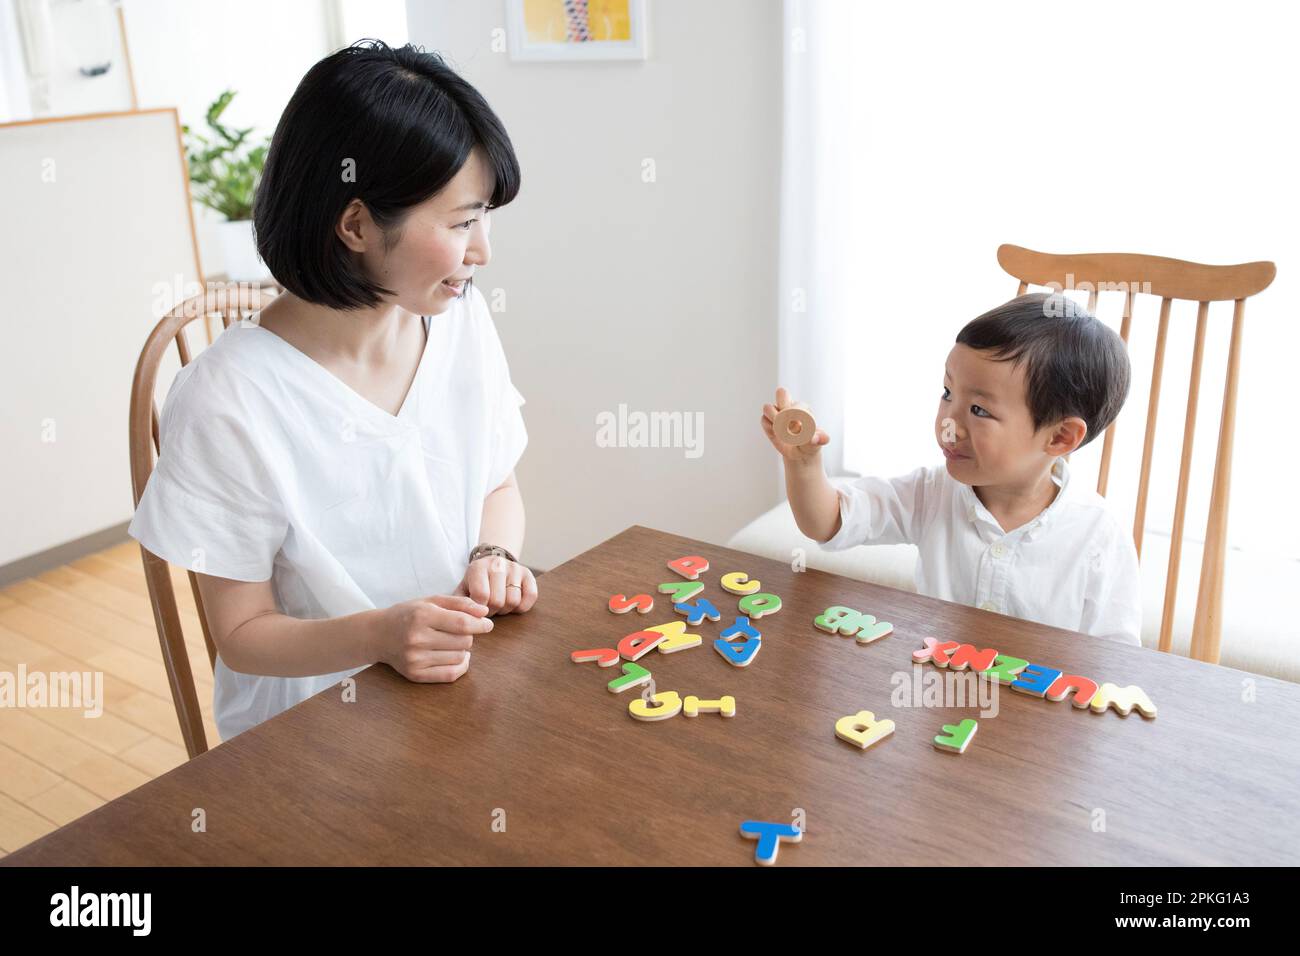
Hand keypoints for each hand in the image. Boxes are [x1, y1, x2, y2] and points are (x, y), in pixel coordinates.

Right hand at [371, 594, 492, 682]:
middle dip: (468, 635)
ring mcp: (415, 659)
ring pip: (459, 657)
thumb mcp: (430, 601)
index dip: (480, 624)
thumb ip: (459, 603)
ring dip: (463, 650)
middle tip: (460, 632)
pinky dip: (460, 666)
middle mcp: (417, 638)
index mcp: (422, 616)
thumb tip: (484, 612)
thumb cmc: (408, 615)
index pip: (462, 623)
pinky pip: (450, 674)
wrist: (377, 635)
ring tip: (452, 642)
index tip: (488, 624)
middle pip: (463, 641)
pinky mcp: (415, 674)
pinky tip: (457, 657)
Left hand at [457, 555, 538, 614]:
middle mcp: (497, 564)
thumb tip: (463, 618)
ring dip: (506, 609)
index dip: (480, 610)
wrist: (491, 565)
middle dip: (492, 611)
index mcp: (478, 567)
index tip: (478, 609)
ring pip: (514, 601)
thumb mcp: (462, 589)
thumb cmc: (475, 583)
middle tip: (489, 608)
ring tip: (499, 605)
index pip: (481, 596)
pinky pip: (531, 596)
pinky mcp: (529, 574)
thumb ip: (459, 603)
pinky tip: (513, 604)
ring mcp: (515, 568)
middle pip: (498, 601)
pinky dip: (522, 606)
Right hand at [761, 386, 830, 463]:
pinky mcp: (768, 421)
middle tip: (787, 424)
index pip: (796, 405)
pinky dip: (768, 428)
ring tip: (781, 432)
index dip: (795, 416)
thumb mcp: (816, 444)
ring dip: (774, 421)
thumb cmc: (809, 445)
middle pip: (781, 393)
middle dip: (783, 409)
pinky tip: (776, 435)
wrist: (798, 454)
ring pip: (768, 407)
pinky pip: (763, 420)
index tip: (798, 429)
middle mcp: (789, 406)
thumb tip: (815, 438)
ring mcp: (777, 413)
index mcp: (803, 408)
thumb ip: (818, 440)